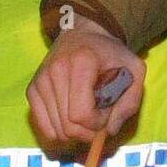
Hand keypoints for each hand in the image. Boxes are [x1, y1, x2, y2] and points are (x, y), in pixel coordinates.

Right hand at [28, 15, 145, 143]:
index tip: (107, 113)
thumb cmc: (111, 54)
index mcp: (82, 63)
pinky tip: (71, 115)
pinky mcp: (32, 89)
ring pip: (55, 130)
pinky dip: (60, 129)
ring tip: (86, 112)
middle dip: (88, 132)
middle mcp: (55, 71)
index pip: (81, 114)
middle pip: (67, 126)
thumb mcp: (134, 70)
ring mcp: (40, 80)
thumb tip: (110, 130)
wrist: (83, 35)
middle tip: (99, 119)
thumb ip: (130, 101)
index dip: (98, 124)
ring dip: (75, 131)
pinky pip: (43, 127)